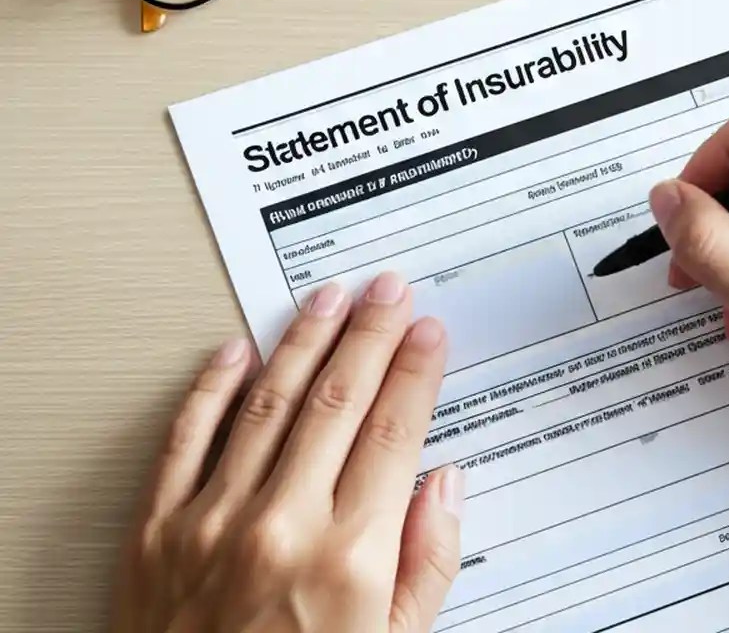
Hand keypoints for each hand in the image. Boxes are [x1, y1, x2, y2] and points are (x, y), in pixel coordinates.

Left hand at [113, 272, 462, 632]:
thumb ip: (427, 565)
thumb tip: (446, 487)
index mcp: (349, 557)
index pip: (394, 432)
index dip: (416, 371)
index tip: (430, 334)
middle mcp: (280, 526)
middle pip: (338, 400)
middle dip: (370, 332)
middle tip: (389, 290)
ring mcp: (212, 523)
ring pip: (268, 404)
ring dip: (304, 340)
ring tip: (327, 298)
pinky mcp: (157, 533)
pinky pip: (185, 440)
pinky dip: (211, 388)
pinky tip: (236, 351)